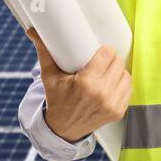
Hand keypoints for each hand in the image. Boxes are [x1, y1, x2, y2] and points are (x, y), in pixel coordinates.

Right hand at [26, 27, 131, 142]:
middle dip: (110, 60)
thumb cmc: (56, 100)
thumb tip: (32, 31)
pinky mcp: (118, 112)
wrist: (63, 129)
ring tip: (106, 72)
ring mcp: (112, 105)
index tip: (98, 52)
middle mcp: (102, 94)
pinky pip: (128, 90)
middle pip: (118, 63)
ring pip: (126, 75)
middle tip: (101, 61)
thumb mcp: (49, 76)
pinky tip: (112, 84)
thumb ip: (44, 52)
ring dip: (118, 72)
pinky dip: (122, 85)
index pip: (107, 55)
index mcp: (86, 83)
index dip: (104, 51)